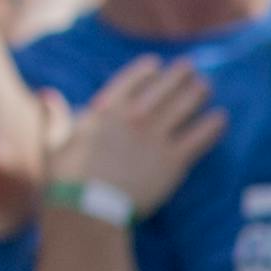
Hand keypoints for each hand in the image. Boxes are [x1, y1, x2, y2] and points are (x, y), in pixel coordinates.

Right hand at [57, 57, 223, 217]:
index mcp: (106, 110)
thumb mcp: (54, 141)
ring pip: (184, 107)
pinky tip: (222, 117)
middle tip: (191, 67)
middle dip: (178, 75)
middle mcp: (134, 117)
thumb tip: (47, 96)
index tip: (156, 64)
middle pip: (163, 88)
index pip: (131, 80)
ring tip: (206, 86)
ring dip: (196, 93)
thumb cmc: (66, 179)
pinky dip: (212, 125)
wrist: (88, 206)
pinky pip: (199, 137)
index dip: (146, 71)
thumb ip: (54, 116)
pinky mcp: (173, 161)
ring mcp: (156, 137)